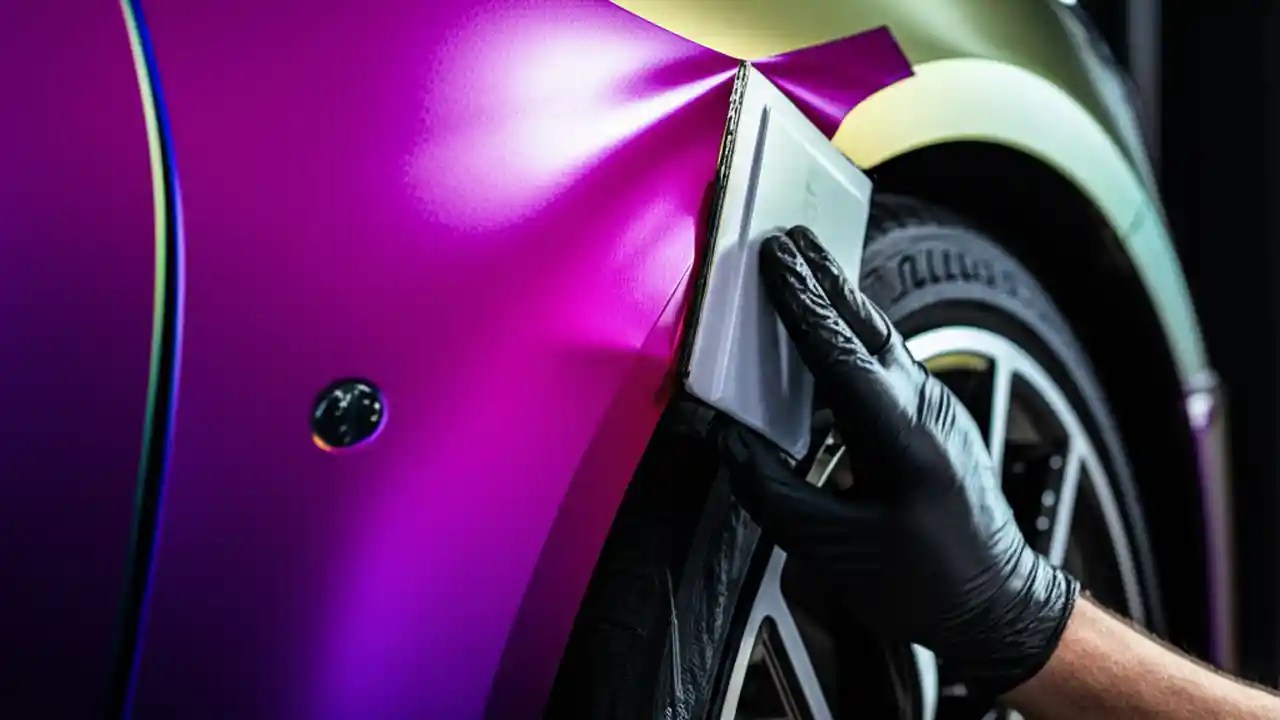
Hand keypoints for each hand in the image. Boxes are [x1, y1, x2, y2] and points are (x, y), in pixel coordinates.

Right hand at [718, 226, 1078, 694]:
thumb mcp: (835, 549)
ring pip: (880, 337)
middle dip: (823, 276)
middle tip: (786, 236)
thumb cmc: (927, 585)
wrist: (999, 604)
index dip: (801, 304)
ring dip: (837, 300)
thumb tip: (729, 443)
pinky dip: (850, 335)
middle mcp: (925, 408)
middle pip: (867, 325)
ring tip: (801, 267)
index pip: (841, 353)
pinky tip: (827, 331)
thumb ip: (773, 492)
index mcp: (903, 437)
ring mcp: (935, 409)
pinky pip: (885, 361)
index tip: (772, 258)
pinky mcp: (933, 419)